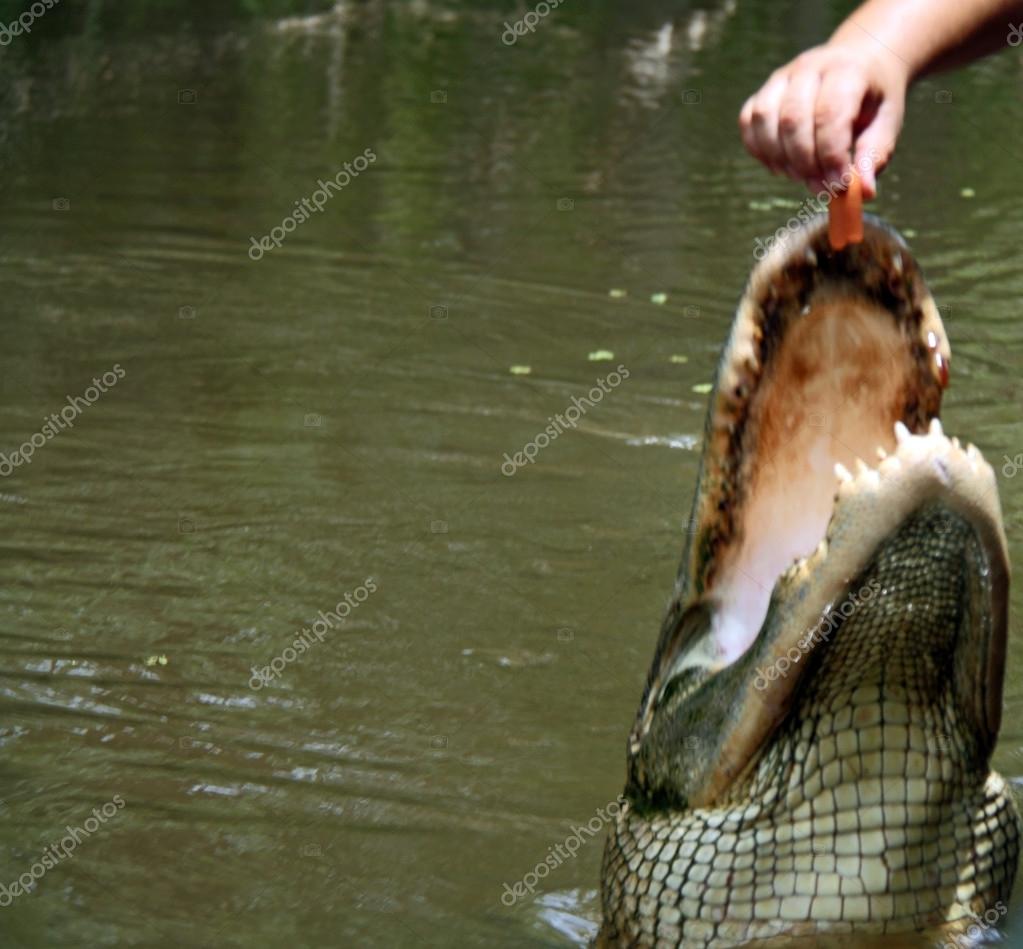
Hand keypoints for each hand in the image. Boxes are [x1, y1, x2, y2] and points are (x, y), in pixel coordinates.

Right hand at [738, 42, 908, 198]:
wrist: (861, 61)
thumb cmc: (873, 98)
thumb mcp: (887, 123)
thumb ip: (874, 156)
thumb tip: (863, 192)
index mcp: (847, 70)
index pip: (829, 114)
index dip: (830, 156)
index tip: (838, 185)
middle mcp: (809, 67)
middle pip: (792, 119)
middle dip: (804, 162)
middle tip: (820, 186)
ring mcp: (781, 77)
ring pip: (764, 118)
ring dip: (778, 157)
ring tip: (800, 175)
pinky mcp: (764, 91)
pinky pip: (748, 121)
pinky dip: (759, 150)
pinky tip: (780, 164)